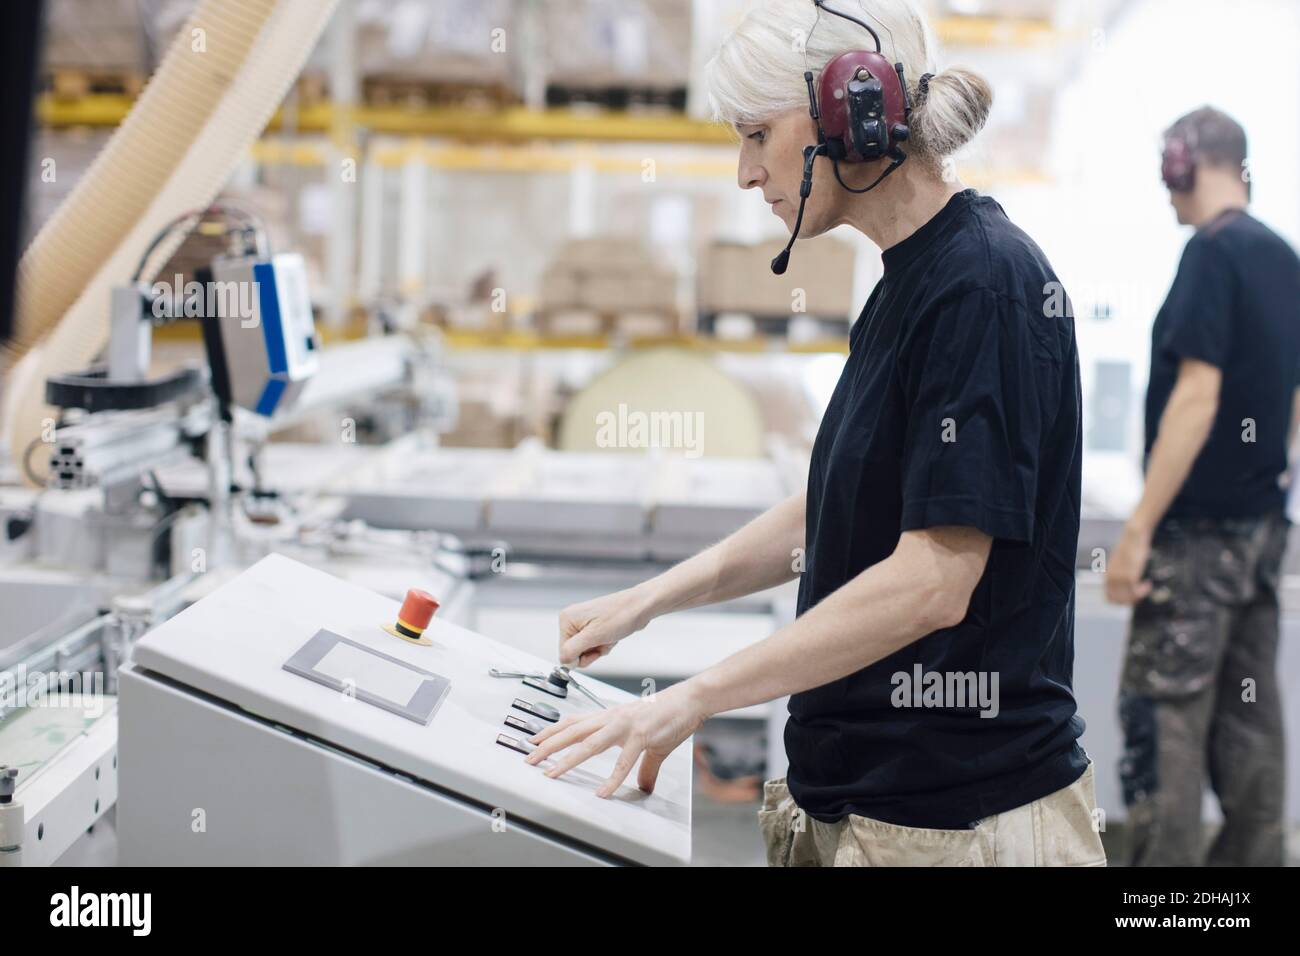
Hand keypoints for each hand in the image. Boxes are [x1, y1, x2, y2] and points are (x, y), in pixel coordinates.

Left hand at [524, 682, 707, 796]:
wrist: (690, 699)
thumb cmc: (669, 714)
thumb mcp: (650, 741)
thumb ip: (643, 765)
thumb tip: (642, 785)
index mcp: (611, 716)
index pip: (575, 722)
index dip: (553, 730)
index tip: (536, 738)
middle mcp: (613, 718)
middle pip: (573, 731)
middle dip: (549, 744)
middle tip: (530, 757)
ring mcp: (625, 726)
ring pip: (589, 743)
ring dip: (567, 758)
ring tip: (552, 772)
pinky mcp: (642, 736)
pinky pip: (623, 761)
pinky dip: (612, 778)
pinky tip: (603, 792)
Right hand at [558, 587, 653, 666]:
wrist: (640, 607)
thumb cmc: (621, 615)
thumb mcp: (593, 636)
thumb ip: (573, 650)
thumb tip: (563, 662)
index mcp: (567, 619)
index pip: (563, 651)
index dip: (580, 656)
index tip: (593, 649)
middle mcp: (573, 619)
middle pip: (575, 651)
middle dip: (591, 651)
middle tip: (603, 641)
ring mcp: (584, 623)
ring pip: (586, 650)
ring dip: (600, 648)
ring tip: (609, 636)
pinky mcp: (594, 626)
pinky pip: (595, 645)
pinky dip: (604, 645)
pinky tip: (612, 636)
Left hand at [1105, 522, 1152, 604]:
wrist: (1133, 536)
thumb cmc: (1130, 548)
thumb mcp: (1122, 564)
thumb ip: (1121, 574)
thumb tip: (1128, 585)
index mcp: (1106, 576)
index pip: (1109, 598)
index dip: (1121, 601)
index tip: (1132, 597)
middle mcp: (1110, 578)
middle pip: (1118, 600)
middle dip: (1130, 601)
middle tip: (1141, 595)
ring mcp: (1118, 577)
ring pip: (1126, 598)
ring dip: (1138, 596)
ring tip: (1146, 587)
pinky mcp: (1128, 575)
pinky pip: (1134, 591)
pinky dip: (1143, 591)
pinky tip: (1148, 584)